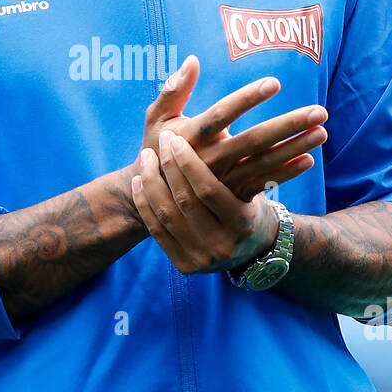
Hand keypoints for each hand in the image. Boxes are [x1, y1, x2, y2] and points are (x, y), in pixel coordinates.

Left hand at [130, 130, 282, 274]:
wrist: (250, 249)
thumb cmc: (248, 203)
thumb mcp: (253, 184)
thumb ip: (238, 161)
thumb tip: (222, 124)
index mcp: (242, 223)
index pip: (208, 190)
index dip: (188, 163)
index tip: (174, 139)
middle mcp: (222, 246)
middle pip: (184, 202)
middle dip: (168, 167)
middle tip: (159, 141)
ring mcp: (202, 259)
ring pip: (166, 215)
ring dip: (151, 183)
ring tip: (145, 158)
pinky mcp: (184, 266)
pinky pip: (156, 230)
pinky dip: (144, 204)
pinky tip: (139, 181)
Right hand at [134, 53, 326, 200]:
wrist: (156, 200)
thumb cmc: (158, 149)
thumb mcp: (157, 119)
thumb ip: (173, 89)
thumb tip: (193, 60)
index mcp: (191, 136)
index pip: (222, 114)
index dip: (247, 99)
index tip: (275, 83)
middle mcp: (210, 159)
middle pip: (253, 140)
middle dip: (288, 125)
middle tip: (319, 111)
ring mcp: (223, 180)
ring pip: (264, 163)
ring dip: (294, 147)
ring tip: (322, 132)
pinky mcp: (231, 195)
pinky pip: (263, 184)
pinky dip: (285, 173)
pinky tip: (308, 160)